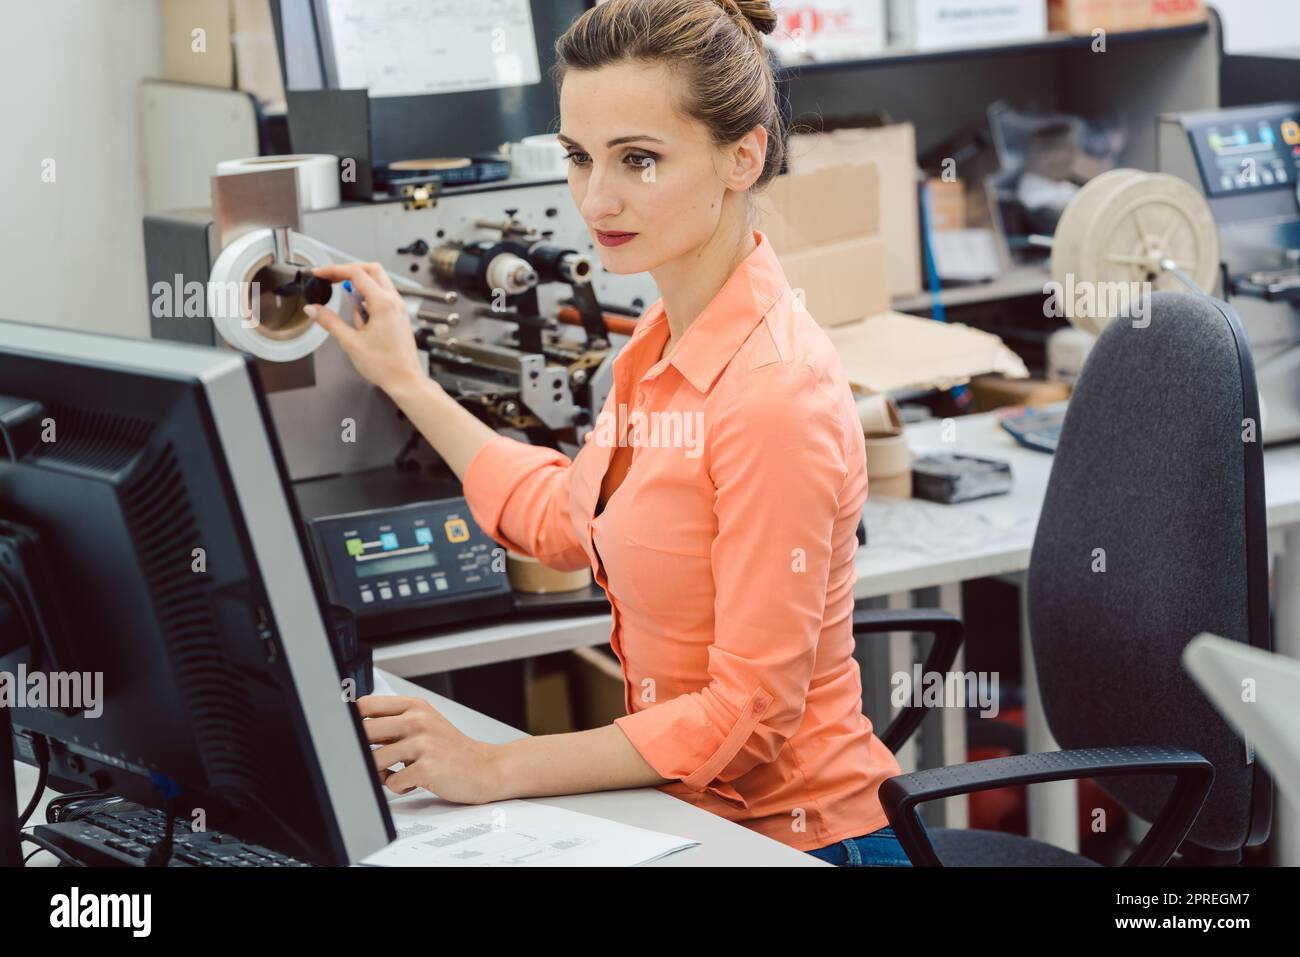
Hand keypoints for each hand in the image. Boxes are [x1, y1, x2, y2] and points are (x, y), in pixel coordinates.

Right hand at [305, 262, 429, 394]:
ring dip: (360, 290)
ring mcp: (399, 308)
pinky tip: (363, 323)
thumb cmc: (385, 366)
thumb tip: (313, 309)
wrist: (406, 381)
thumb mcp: (350, 342)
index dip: (334, 270)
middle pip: (371, 270)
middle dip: (350, 271)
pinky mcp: (399, 316)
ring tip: (355, 320)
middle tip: (332, 280)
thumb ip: (330, 322)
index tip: (320, 273)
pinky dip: (369, 301)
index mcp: (384, 304)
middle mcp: (395, 302)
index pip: (356, 273)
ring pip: (378, 283)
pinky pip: (383, 298)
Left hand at [360, 694, 502, 803]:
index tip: (347, 733)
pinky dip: (399, 787)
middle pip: (365, 732)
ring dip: (381, 773)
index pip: (367, 705)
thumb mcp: (425, 724)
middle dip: (363, 750)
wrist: (484, 767)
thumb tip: (355, 729)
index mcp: (415, 706)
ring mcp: (423, 744)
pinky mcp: (427, 768)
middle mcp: (418, 721)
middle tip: (375, 759)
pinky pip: (392, 782)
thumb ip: (394, 723)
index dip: (351, 720)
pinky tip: (413, 781)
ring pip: (375, 761)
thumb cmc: (451, 748)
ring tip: (398, 772)